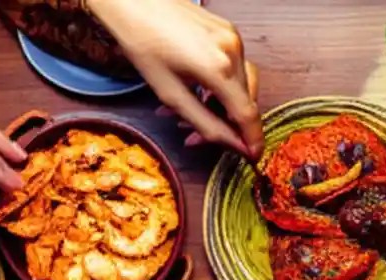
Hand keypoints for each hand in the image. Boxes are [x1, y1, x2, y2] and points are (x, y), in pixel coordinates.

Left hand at [88, 0, 262, 157]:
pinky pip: (234, 66)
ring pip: (242, 84)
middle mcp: (234, 51)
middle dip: (227, 124)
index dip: (252, 140)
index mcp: (220, 69)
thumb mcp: (171, 95)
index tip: (252, 158)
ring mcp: (233, 38)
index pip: (247, 114)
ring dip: (223, 105)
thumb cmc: (143, 44)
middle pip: (246, 100)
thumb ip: (207, 125)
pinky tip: (197, 89)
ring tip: (192, 111)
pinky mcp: (228, 30)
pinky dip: (221, 84)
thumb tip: (235, 146)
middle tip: (196, 136)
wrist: (133, 3)